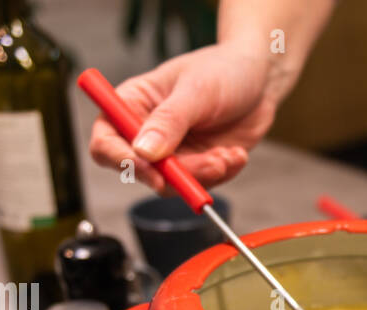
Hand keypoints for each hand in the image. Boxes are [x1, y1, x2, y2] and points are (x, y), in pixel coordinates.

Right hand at [87, 44, 275, 190]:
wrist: (260, 77)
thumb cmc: (222, 69)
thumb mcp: (196, 90)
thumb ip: (169, 121)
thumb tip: (142, 151)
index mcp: (132, 105)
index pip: (106, 141)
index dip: (120, 160)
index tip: (150, 170)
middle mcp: (147, 132)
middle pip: (142, 172)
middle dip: (178, 174)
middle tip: (211, 163)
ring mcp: (173, 151)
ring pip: (174, 183)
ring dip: (205, 175)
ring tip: (229, 155)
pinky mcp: (198, 164)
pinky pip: (201, 184)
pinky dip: (222, 174)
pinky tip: (235, 154)